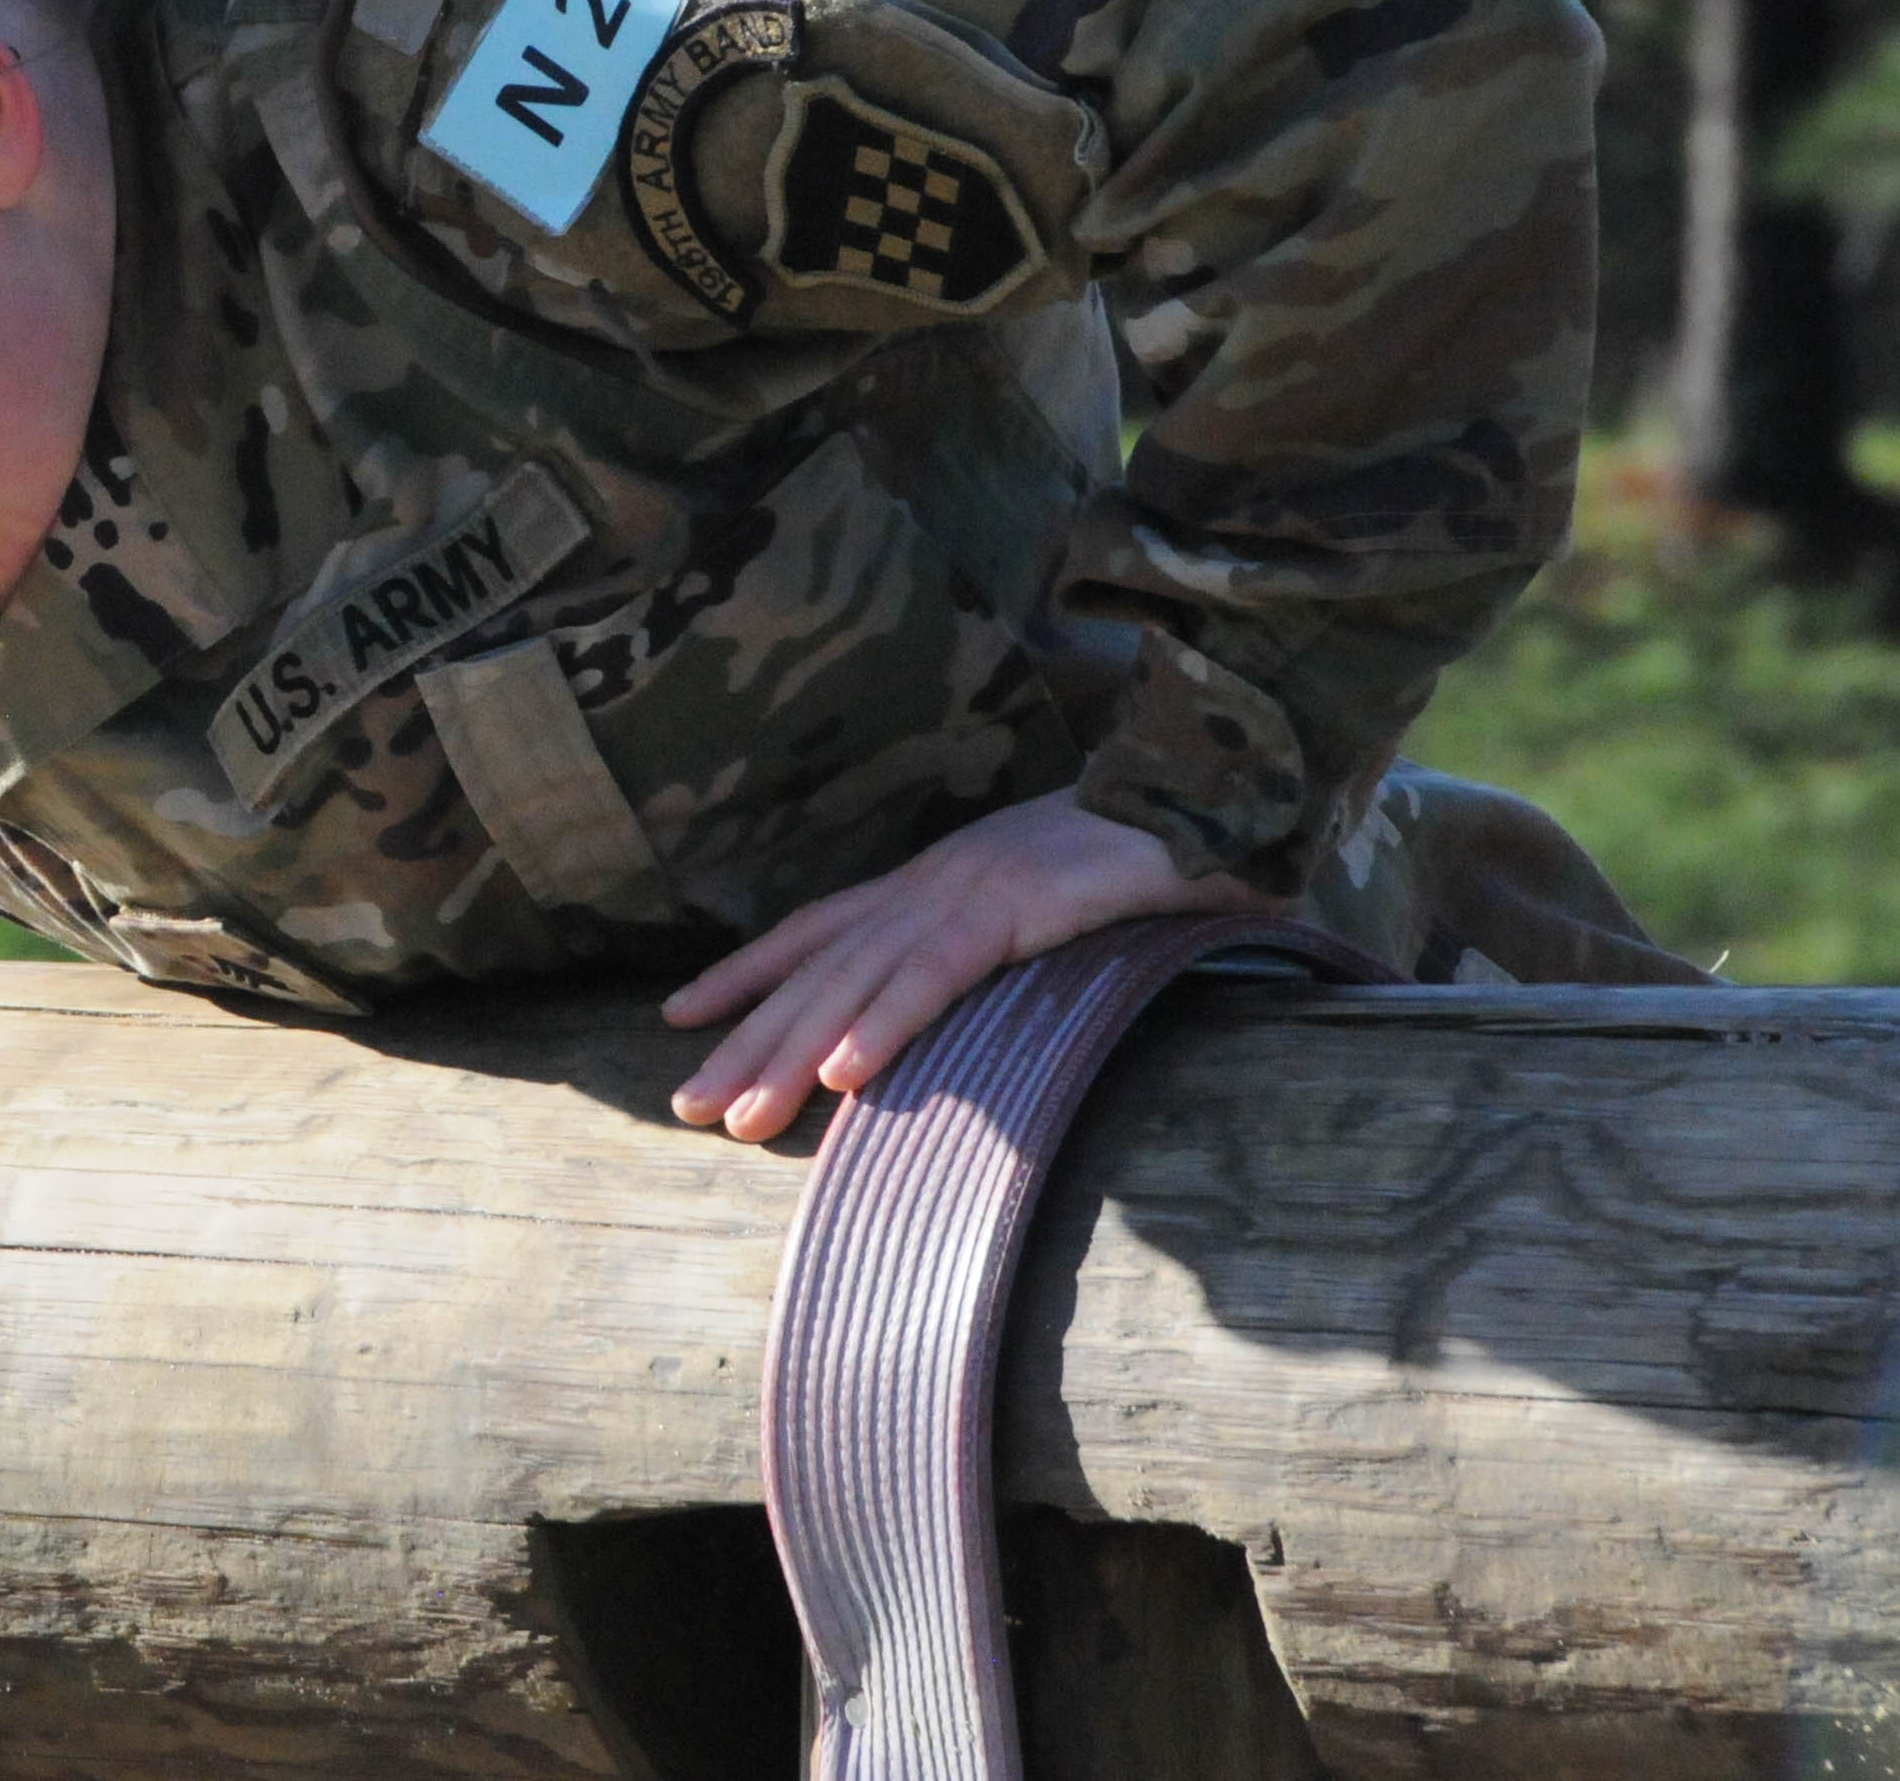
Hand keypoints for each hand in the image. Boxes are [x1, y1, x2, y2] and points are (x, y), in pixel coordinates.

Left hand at [661, 787, 1274, 1143]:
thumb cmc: (1149, 847)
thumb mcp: (1059, 902)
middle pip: (818, 970)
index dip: (748, 971)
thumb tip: (996, 995)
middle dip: (746, 1040)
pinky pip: (938, 974)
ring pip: (859, 981)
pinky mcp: (1019, 905)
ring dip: (792, 1053)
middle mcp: (936, 883)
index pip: (819, 929)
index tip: (682, 1014)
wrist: (1216, 783)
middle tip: (684, 1108)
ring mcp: (971, 889)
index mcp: (939, 881)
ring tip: (737, 1116)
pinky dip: (886, 1023)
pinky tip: (845, 1074)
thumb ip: (1019, 943)